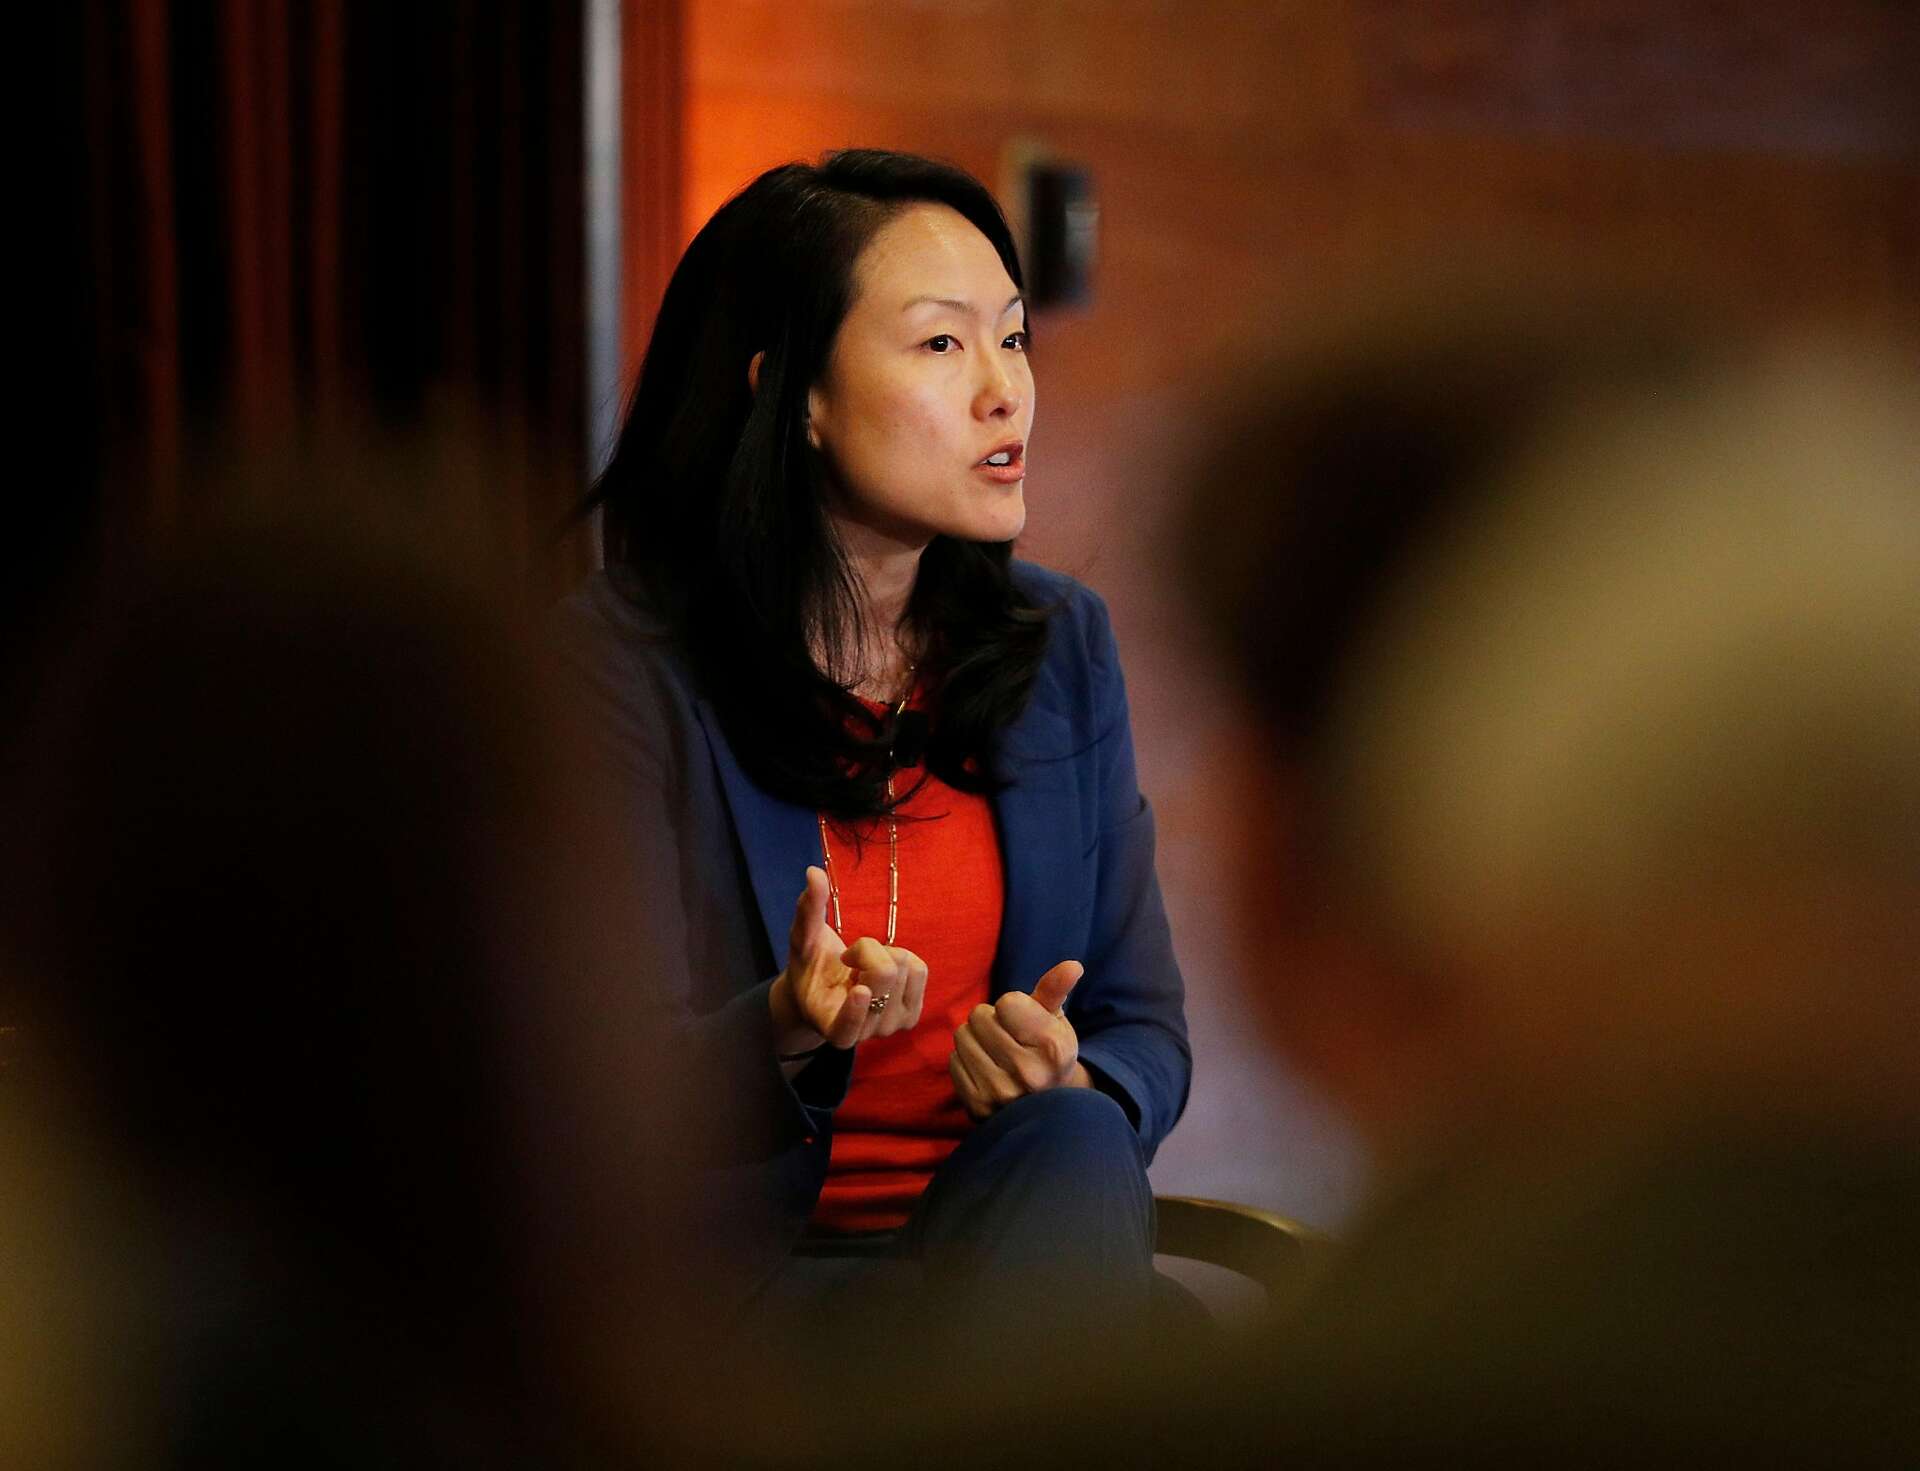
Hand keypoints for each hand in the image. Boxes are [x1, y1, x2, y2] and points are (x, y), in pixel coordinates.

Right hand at [771, 866, 928, 1052]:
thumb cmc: (810, 965)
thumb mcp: (803, 939)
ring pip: (905, 968)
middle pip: (884, 974)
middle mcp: (864, 1035)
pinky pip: (920, 970)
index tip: (858, 989)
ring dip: (884, 954)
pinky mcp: (912, 1015)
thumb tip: (813, 873)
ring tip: (863, 967)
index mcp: (831, 1028)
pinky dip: (902, 958)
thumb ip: (808, 910)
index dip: (855, 1009)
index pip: (847, 1029)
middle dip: (868, 950)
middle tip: (850, 958)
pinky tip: (882, 970)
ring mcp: (891, 1028)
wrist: (827, 988)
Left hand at [948, 960, 1088, 1119]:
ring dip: (975, 1038)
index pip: (1007, 1002)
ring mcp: (1001, 1093)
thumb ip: (1055, 990)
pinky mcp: (977, 1106)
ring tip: (995, 1052)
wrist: (1042, 1104)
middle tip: (1007, 1037)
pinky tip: (985, 1069)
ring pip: (962, 1036)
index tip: (1024, 1023)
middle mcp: (1029, 1074)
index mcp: (1053, 1048)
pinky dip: (965, 1059)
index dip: (1013, 1006)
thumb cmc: (1046, 1051)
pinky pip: (954, 1060)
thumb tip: (1073, 965)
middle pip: (979, 1016)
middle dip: (990, 1020)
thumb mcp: (1055, 1020)